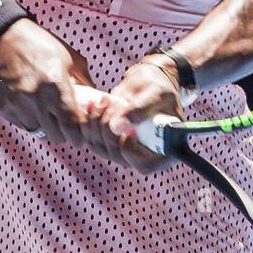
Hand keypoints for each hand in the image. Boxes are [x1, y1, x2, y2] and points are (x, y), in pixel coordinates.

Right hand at [0, 19, 102, 145]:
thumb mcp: (67, 57)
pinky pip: (21, 124)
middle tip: (65, 122)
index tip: (80, 127)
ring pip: (38, 131)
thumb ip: (83, 79)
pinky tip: (29, 104)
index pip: (72, 127)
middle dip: (64, 132)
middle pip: (56, 135)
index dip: (79, 131)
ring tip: (46, 110)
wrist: (1, 38)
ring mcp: (17, 106)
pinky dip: (28, 119)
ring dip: (45, 125)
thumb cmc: (38, 44)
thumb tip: (96, 97)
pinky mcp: (4, 108)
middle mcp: (36, 100)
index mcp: (55, 87)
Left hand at [76, 59, 183, 174]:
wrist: (146, 87)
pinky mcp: (106, 144)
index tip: (129, 129)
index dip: (131, 149)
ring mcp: (122, 152)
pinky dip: (89, 120)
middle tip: (112, 102)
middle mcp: (141, 157)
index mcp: (163, 151)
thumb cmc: (159, 91)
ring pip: (100, 146)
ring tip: (105, 100)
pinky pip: (90, 138)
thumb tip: (117, 126)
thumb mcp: (156, 95)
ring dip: (97, 121)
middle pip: (116, 154)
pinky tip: (95, 104)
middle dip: (108, 127)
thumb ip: (139, 110)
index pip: (144, 164)